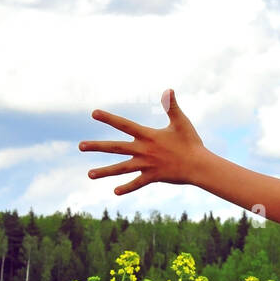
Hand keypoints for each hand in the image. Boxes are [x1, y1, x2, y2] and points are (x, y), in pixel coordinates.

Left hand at [79, 90, 206, 194]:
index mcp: (148, 136)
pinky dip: (127, 188)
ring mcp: (146, 165)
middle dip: (97, 147)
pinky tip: (115, 191)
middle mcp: (143, 150)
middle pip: (115, 148)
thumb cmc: (191, 143)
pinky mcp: (153, 177)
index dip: (109, 118)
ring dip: (104, 171)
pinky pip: (137, 183)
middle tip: (80, 146)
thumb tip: (168, 89)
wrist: (199, 166)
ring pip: (121, 168)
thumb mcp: (181, 122)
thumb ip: (172, 106)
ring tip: (89, 174)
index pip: (124, 125)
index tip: (94, 113)